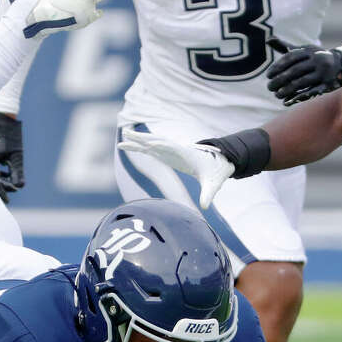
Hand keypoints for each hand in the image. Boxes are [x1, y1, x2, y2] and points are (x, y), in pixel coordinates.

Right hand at [117, 132, 233, 209]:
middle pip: (158, 141)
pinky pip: (151, 149)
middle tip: (128, 134)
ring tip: (123, 137)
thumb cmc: (215, 173)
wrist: (219, 163)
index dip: (163, 146)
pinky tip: (128, 146)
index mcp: (188, 154)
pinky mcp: (168, 154)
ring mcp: (172, 150)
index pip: (174, 148)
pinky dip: (140, 147)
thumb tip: (205, 207)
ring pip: (152, 143)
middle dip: (144, 138)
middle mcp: (178, 149)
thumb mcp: (213, 184)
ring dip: (138, 140)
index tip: (151, 144)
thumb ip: (208, 194)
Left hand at [266, 44, 341, 106]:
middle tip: (269, 87)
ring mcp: (324, 73)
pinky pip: (311, 92)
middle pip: (295, 70)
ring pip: (302, 82)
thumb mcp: (303, 51)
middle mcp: (318, 60)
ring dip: (287, 90)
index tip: (268, 75)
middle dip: (280, 80)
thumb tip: (269, 40)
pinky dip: (298, 97)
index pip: (291, 58)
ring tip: (276, 94)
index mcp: (310, 51)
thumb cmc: (314, 58)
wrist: (340, 65)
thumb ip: (286, 47)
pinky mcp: (328, 85)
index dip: (278, 66)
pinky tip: (287, 102)